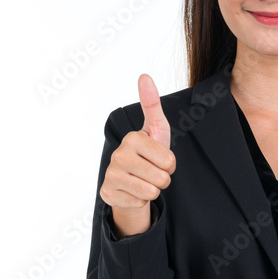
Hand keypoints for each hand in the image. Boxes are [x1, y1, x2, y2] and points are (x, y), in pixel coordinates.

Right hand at [100, 74, 175, 236]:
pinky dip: (139, 200)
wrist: (130, 180)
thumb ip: (152, 104)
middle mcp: (118, 155)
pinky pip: (138, 203)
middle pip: (161, 178)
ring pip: (150, 192)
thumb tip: (144, 75)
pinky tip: (132, 191)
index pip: (169, 161)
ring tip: (143, 181)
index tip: (159, 159)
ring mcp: (111, 175)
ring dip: (152, 191)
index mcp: (133, 138)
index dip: (170, 165)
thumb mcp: (157, 129)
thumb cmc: (148, 153)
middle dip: (162, 179)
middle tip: (152, 172)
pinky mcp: (107, 193)